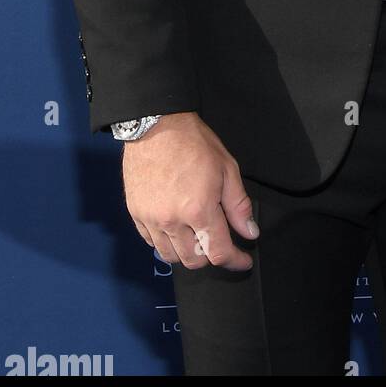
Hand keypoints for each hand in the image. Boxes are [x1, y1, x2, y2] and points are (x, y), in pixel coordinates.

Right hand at [122, 111, 257, 270]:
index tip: (243, 261)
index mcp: (198, 210)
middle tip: (220, 242)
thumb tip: (249, 233)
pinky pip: (151, 243)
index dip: (235, 260)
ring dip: (188, 253)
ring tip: (198, 236)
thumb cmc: (194, 143)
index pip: (218, 252)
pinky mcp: (136, 214)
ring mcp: (150, 219)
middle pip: (193, 260)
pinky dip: (166, 243)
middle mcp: (172, 221)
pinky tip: (176, 230)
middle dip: (211, 256)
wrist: (156, 125)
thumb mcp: (227, 169)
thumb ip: (238, 206)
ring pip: (171, 256)